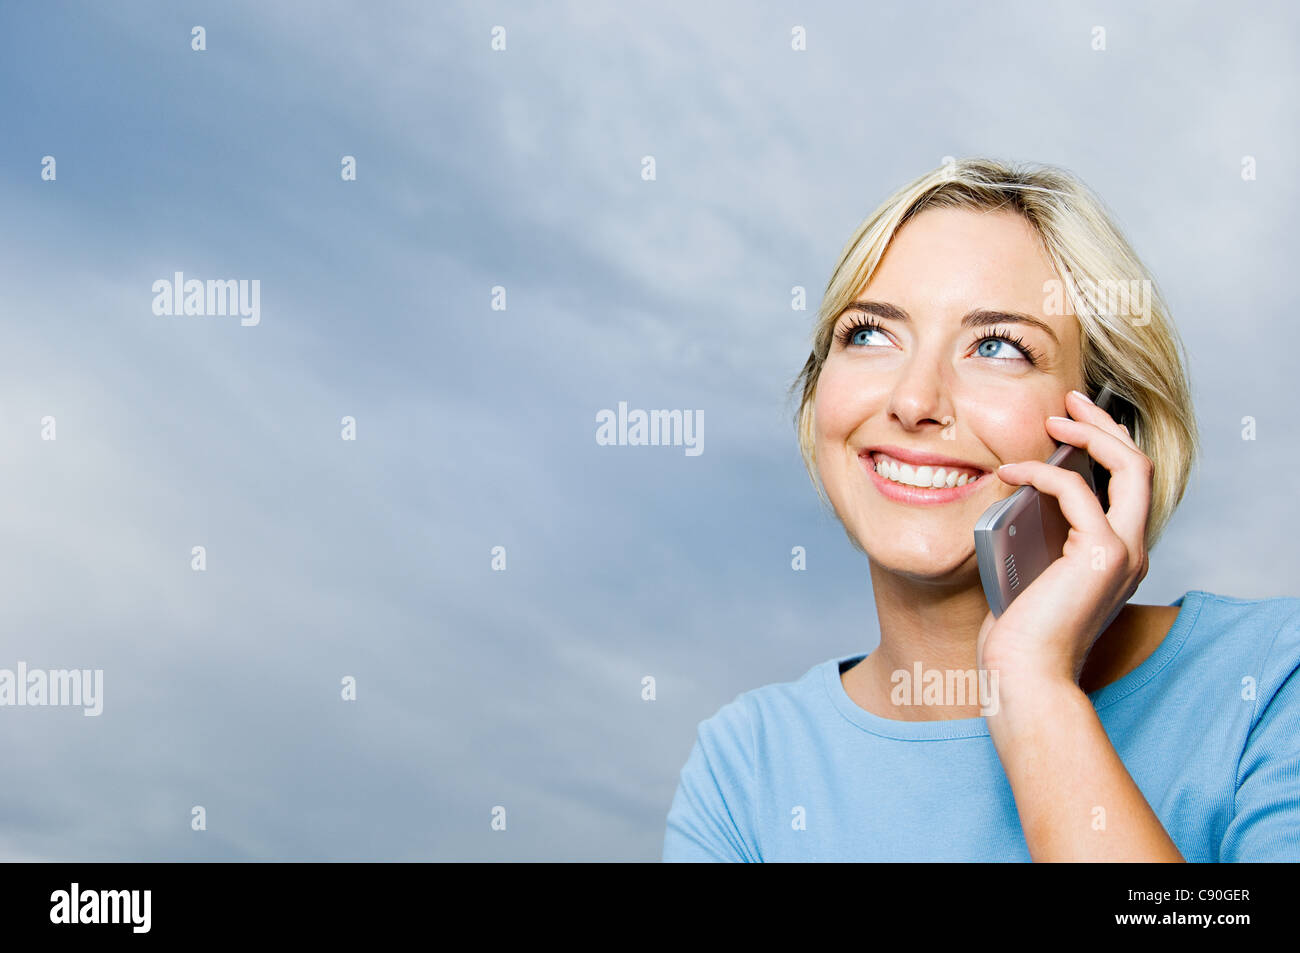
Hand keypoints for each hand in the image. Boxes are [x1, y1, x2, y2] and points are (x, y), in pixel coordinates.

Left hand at [975, 389, 1153, 687]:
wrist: (1023, 676)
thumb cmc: (1018, 635)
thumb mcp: (1028, 569)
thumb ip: (1035, 534)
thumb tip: (1012, 493)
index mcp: (1116, 554)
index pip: (1127, 485)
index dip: (1104, 445)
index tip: (1068, 420)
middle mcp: (1131, 551)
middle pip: (1139, 465)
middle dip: (1106, 425)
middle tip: (1069, 400)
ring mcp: (1123, 552)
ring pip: (1129, 467)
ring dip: (1089, 434)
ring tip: (1052, 418)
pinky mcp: (1101, 554)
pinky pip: (1077, 491)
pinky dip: (1043, 472)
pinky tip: (1010, 470)